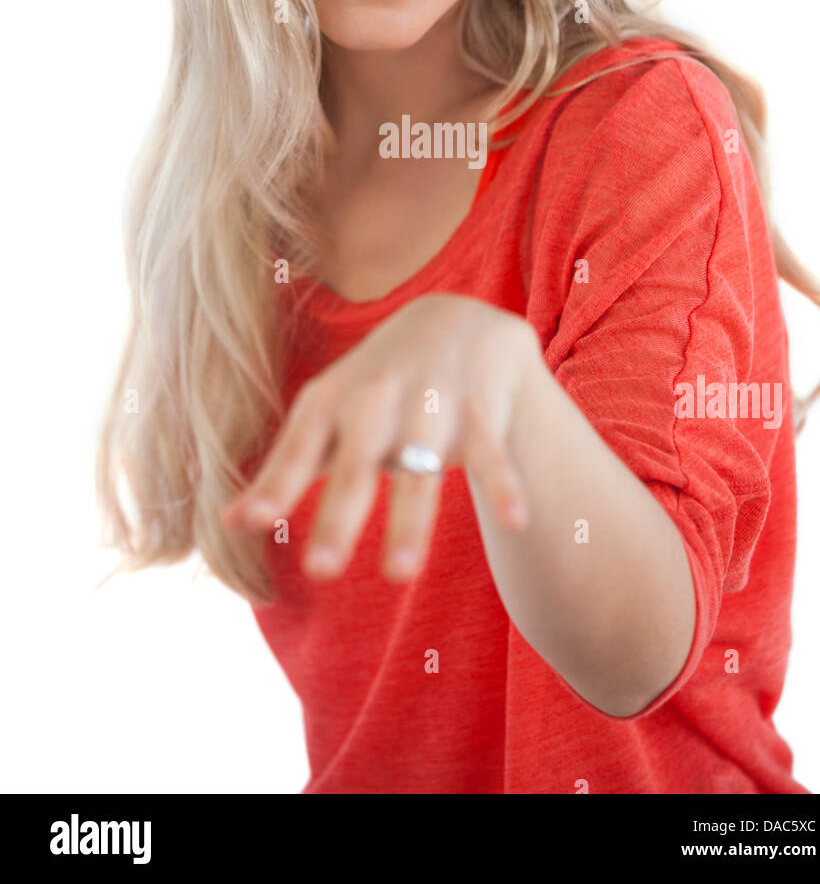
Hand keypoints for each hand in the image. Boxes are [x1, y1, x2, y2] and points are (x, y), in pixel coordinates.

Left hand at [220, 293, 538, 581]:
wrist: (454, 319)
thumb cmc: (377, 384)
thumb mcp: (326, 415)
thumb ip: (285, 470)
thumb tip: (229, 524)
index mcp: (333, 402)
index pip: (300, 448)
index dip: (276, 483)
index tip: (252, 523)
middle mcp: (379, 400)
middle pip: (357, 464)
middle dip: (339, 513)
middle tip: (320, 569)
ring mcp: (432, 404)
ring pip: (422, 467)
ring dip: (411, 518)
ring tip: (400, 574)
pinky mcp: (482, 409)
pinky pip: (493, 453)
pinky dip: (505, 484)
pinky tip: (517, 522)